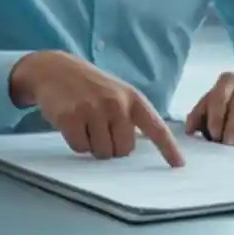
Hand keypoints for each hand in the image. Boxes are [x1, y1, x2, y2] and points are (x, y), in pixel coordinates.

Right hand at [10, 51, 184, 166]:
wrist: (55, 69)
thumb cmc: (90, 87)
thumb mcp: (117, 93)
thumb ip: (130, 117)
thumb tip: (134, 149)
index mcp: (132, 98)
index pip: (155, 127)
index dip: (168, 148)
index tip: (178, 165)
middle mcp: (116, 103)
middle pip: (123, 150)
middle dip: (112, 146)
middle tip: (100, 128)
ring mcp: (93, 109)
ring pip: (101, 152)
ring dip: (92, 144)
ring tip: (85, 122)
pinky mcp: (71, 117)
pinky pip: (80, 148)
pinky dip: (76, 142)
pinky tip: (72, 123)